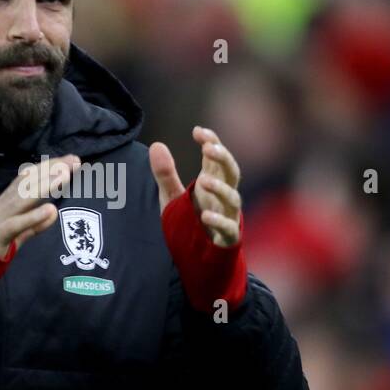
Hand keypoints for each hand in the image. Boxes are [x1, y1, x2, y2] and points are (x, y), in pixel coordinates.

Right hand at [0, 154, 80, 258]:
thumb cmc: (0, 239)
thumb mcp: (22, 229)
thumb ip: (37, 222)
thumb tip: (54, 212)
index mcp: (9, 197)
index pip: (30, 176)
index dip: (50, 166)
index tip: (71, 159)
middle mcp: (5, 202)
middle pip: (28, 182)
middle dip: (51, 170)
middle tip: (73, 162)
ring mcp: (1, 216)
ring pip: (23, 198)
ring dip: (45, 185)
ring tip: (64, 176)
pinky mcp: (0, 233)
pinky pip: (17, 224)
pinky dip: (34, 216)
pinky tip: (50, 210)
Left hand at [149, 126, 241, 246]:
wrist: (201, 258)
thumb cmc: (191, 222)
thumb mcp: (172, 196)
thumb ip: (165, 174)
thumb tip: (156, 144)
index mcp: (212, 183)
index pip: (216, 158)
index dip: (212, 142)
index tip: (198, 131)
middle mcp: (223, 197)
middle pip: (232, 172)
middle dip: (223, 158)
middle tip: (208, 148)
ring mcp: (228, 216)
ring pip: (233, 198)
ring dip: (221, 188)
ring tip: (204, 180)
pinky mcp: (227, 238)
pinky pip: (228, 228)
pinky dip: (219, 221)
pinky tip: (205, 216)